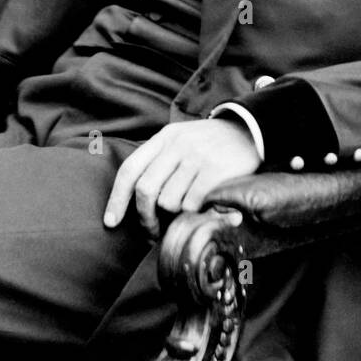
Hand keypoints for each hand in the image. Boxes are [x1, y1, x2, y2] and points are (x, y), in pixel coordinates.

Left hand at [103, 119, 261, 238]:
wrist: (250, 131)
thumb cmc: (210, 143)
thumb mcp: (181, 140)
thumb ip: (159, 160)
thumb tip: (133, 197)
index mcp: (164, 138)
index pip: (130, 169)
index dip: (116, 199)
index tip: (111, 222)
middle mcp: (177, 145)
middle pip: (145, 190)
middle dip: (145, 217)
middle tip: (152, 229)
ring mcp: (196, 157)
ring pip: (168, 201)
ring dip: (174, 213)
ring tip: (186, 206)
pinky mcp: (214, 171)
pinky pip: (191, 204)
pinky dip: (194, 211)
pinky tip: (202, 204)